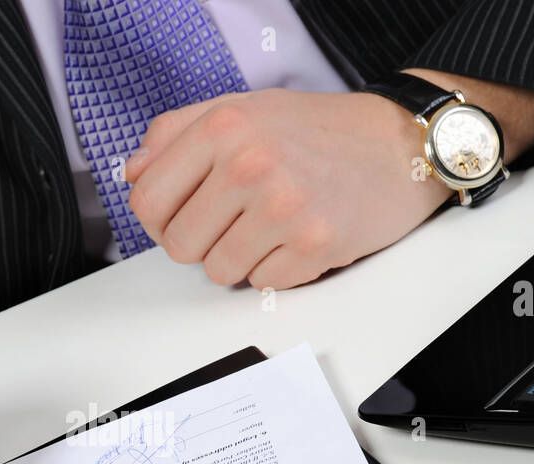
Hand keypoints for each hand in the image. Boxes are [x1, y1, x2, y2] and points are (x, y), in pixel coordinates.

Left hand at [124, 74, 533, 289]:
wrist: (400, 144)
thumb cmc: (320, 131)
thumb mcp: (241, 109)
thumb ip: (177, 133)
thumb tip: (133, 173)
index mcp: (222, 127)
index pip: (147, 202)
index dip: (160, 218)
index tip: (182, 215)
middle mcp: (249, 164)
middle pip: (179, 245)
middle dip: (202, 242)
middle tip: (234, 222)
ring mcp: (283, 206)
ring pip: (218, 272)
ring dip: (239, 260)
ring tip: (269, 228)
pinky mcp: (314, 244)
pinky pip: (262, 284)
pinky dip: (276, 270)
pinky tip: (297, 239)